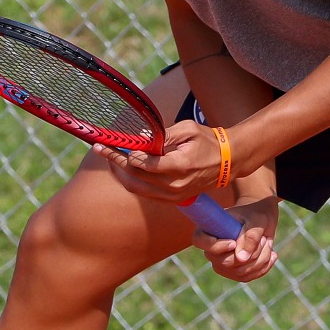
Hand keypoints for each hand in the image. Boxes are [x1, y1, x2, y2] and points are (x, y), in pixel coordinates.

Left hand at [90, 120, 227, 201]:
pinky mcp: (173, 200)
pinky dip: (132, 182)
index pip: (143, 164)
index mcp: (180, 166)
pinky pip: (145, 194)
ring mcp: (174, 195)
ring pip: (137, 189)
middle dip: (116, 162)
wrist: (227, 162)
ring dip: (120, 174)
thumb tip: (139, 139)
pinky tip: (123, 170)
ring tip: (109, 159)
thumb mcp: (187, 129)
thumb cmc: (207, 141)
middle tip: (101, 149)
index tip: (111, 143)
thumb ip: (162, 135)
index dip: (124, 154)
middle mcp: (175, 185)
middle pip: (136, 177)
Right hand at [193, 194, 279, 281]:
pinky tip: (271, 254)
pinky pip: (247, 277)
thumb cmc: (255, 215)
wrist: (261, 221)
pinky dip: (263, 267)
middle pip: (223, 263)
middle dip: (250, 253)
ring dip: (260, 259)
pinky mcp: (233, 272)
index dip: (216, 246)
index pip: (200, 241)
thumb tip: (241, 259)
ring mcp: (221, 263)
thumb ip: (250, 236)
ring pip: (239, 272)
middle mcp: (212, 249)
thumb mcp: (256, 220)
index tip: (233, 243)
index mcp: (209, 229)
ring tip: (266, 242)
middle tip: (263, 238)